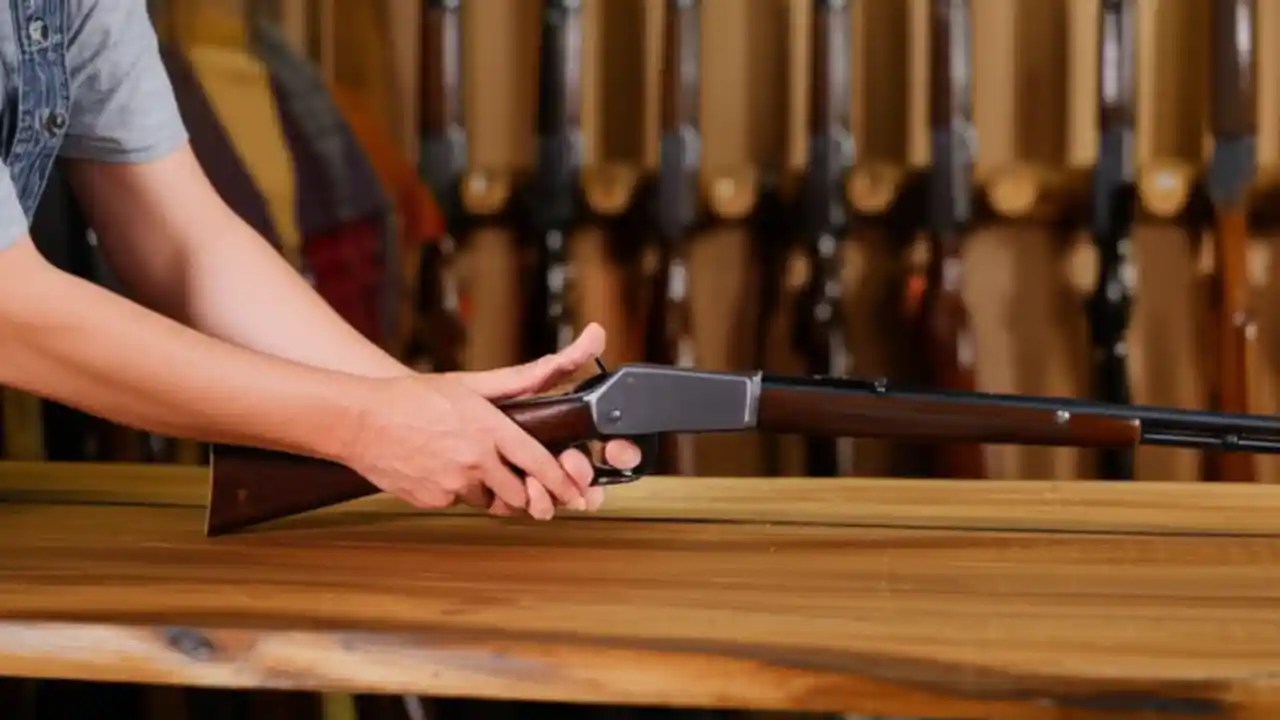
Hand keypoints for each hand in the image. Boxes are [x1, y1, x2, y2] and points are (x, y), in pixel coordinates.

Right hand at [339, 323, 640, 519]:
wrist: (359, 420)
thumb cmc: (413, 397)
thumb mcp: (468, 383)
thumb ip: (515, 382)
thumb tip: (557, 364)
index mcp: (489, 429)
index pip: (538, 463)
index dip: (561, 482)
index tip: (575, 494)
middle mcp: (475, 460)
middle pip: (521, 494)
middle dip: (527, 490)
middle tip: (523, 480)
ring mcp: (452, 484)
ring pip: (491, 502)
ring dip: (493, 491)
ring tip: (475, 466)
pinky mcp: (433, 501)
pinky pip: (459, 503)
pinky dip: (460, 492)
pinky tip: (444, 469)